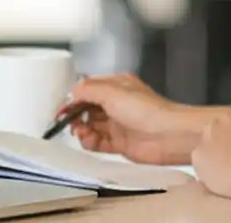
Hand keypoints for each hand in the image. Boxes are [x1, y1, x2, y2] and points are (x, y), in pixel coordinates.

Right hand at [62, 73, 204, 165]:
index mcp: (117, 86)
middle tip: (67, 121)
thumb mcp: (113, 92)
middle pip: (87, 109)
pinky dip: (90, 142)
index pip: (88, 89)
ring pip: (91, 126)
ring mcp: (119, 124)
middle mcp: (118, 104)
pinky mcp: (121, 143)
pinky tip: (88, 140)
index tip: (62, 107)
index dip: (73, 98)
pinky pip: (98, 142)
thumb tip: (73, 91)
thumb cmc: (150, 111)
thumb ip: (89, 90)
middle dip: (75, 114)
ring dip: (81, 130)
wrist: (169, 136)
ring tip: (80, 132)